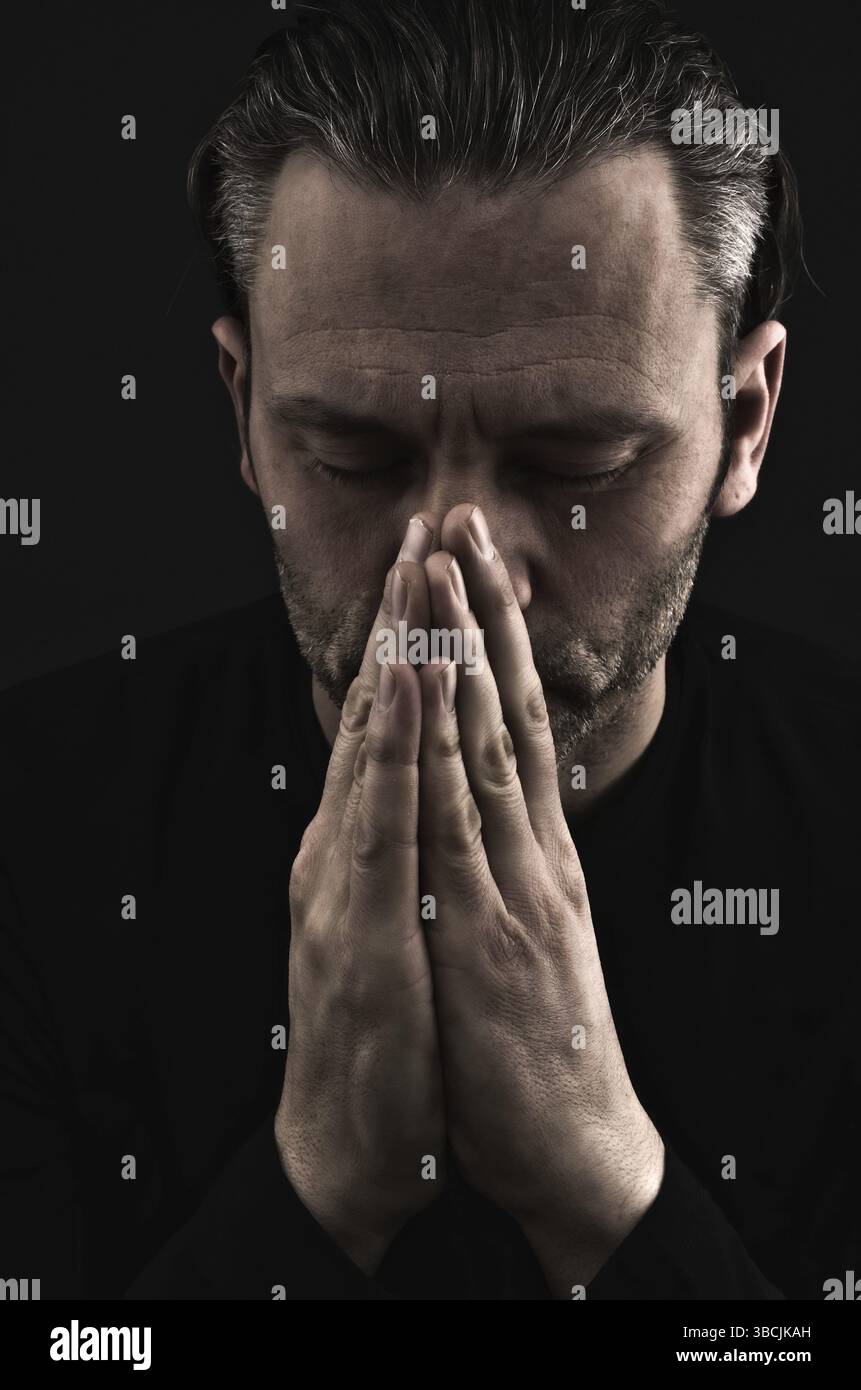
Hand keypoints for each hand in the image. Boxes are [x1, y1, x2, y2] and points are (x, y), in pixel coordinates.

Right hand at [275, 518, 445, 1274]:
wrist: (354, 1140)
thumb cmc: (387, 1030)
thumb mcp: (398, 917)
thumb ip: (401, 849)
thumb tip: (421, 789)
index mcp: (362, 843)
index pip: (389, 724)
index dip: (411, 639)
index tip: (435, 562)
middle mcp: (345, 845)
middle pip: (377, 715)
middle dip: (401, 616)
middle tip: (421, 523)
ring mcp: (345, 880)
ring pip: (373, 748)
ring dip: (396, 653)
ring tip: (413, 570)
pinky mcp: (357, 924)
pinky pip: (382, 820)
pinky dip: (394, 745)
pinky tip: (408, 686)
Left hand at [417, 504, 664, 1294]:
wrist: (574, 1144)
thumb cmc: (541, 1040)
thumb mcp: (525, 931)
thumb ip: (507, 863)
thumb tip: (485, 804)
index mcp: (538, 847)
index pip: (516, 719)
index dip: (494, 637)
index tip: (472, 561)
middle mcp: (536, 848)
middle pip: (508, 707)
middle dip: (482, 610)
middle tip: (463, 519)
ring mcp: (518, 884)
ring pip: (489, 746)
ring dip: (464, 652)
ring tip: (446, 569)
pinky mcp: (492, 933)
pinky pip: (461, 827)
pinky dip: (443, 752)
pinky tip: (428, 692)